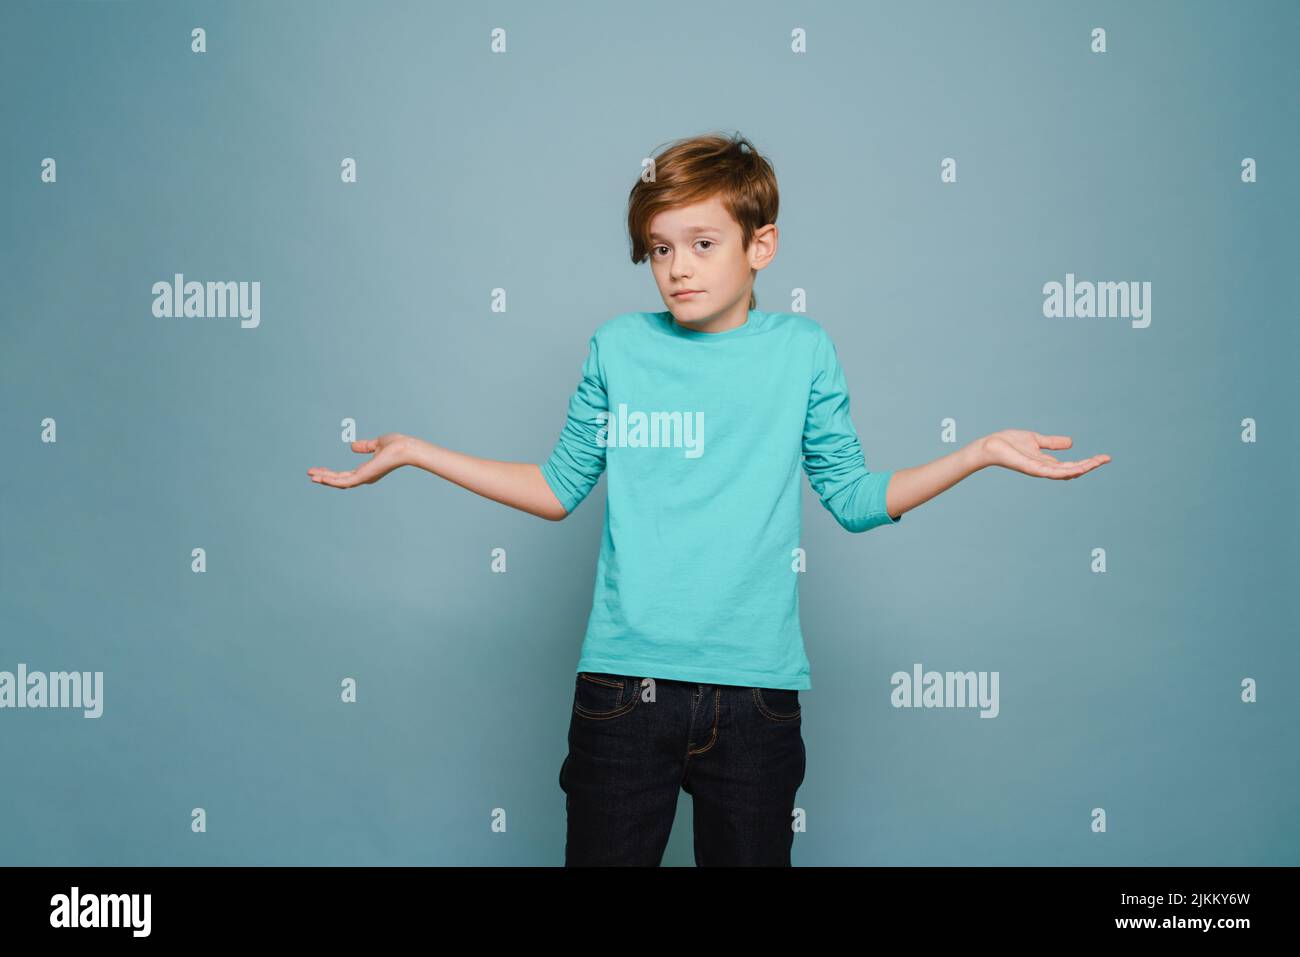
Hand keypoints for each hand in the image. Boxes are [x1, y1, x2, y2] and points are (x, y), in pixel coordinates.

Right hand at [307, 433, 410, 487]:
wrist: (406, 448)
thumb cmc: (397, 445)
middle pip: (340, 480)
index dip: (331, 473)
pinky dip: (332, 480)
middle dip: (324, 477)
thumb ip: (365, 446)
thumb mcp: (376, 444)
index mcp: (367, 471)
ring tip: (311, 476)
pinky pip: (345, 482)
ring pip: (340, 482)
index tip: (319, 469)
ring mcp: (364, 478)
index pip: (345, 474)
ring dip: (325, 480)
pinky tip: (321, 477)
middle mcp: (365, 477)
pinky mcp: (364, 477)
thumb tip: (352, 446)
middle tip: (310, 474)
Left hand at [979, 430, 1109, 479]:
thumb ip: (1052, 443)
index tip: (1104, 457)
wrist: (990, 445)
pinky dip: (1064, 472)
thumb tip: (1071, 443)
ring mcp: (1038, 470)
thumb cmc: (1009, 443)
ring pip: (1065, 473)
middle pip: (1072, 471)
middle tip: (1106, 459)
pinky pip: (1050, 472)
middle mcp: (1045, 469)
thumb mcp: (1036, 440)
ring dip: (1082, 468)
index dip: (1088, 462)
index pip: (1072, 466)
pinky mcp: (1031, 469)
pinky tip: (1077, 469)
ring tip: (1097, 462)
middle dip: (1090, 466)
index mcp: (1047, 463)